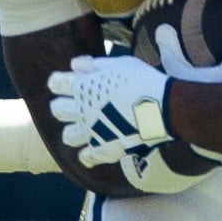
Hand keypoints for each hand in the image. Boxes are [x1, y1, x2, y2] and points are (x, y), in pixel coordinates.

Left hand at [48, 52, 172, 166]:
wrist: (166, 107)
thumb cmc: (145, 80)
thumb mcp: (120, 63)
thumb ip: (94, 64)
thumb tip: (74, 65)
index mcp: (84, 86)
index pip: (55, 84)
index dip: (60, 82)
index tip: (68, 82)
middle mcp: (82, 110)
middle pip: (57, 110)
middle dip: (65, 106)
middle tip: (80, 104)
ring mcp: (93, 132)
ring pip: (68, 136)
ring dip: (74, 131)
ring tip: (88, 127)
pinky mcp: (105, 149)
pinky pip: (87, 157)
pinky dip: (88, 155)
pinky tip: (95, 149)